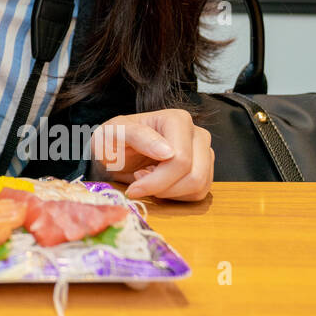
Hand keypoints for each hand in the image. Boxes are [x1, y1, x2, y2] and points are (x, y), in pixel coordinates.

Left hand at [88, 109, 212, 201]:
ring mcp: (204, 152)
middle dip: (163, 188)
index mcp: (177, 120)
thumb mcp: (113, 133)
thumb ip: (138, 136)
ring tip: (147, 178)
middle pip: (194, 175)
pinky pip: (198, 193)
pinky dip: (175, 196)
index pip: (180, 160)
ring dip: (168, 192)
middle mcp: (197, 134)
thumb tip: (168, 152)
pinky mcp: (205, 170)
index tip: (134, 186)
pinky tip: (159, 184)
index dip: (157, 180)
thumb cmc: (111, 141)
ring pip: (198, 186)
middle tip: (138, 181)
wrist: (113, 153)